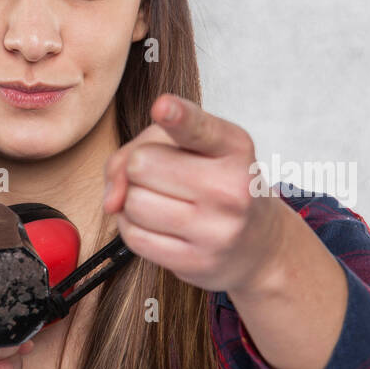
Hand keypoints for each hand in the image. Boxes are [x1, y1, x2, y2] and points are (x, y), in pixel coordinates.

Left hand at [102, 94, 287, 294]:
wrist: (258, 243)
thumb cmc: (218, 183)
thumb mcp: (194, 147)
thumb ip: (143, 147)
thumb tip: (111, 198)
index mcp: (235, 147)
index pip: (198, 128)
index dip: (178, 116)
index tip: (163, 106)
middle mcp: (231, 188)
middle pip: (140, 164)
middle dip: (140, 168)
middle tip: (165, 177)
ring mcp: (215, 230)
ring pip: (132, 203)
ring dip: (134, 201)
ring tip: (164, 202)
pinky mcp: (195, 262)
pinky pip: (134, 237)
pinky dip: (135, 227)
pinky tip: (160, 225)